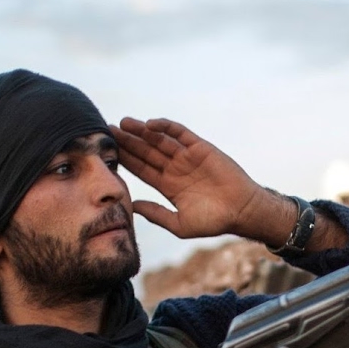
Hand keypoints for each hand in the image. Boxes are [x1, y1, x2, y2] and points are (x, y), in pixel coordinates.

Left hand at [111, 117, 285, 241]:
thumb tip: (132, 205)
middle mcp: (176, 169)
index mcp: (169, 186)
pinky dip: (165, 127)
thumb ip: (156, 214)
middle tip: (108, 131)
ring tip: (123, 123)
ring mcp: (188, 157)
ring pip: (159, 140)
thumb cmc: (214, 221)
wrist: (242, 210)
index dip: (125, 160)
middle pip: (146, 152)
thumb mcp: (180, 224)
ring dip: (142, 131)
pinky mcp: (200, 147)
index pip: (142, 170)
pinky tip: (149, 124)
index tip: (107, 152)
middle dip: (128, 142)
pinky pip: (180, 133)